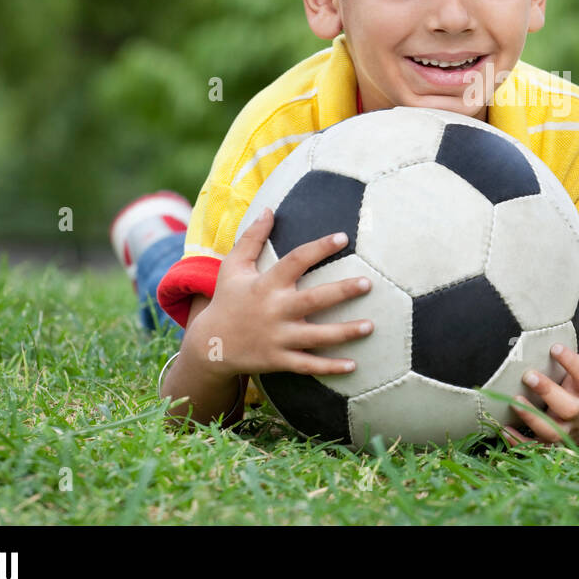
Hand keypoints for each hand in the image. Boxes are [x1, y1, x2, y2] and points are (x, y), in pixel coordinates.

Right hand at [187, 208, 374, 377]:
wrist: (209, 345)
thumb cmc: (228, 300)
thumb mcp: (233, 267)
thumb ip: (251, 238)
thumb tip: (269, 210)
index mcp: (266, 285)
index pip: (296, 260)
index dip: (319, 248)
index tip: (343, 237)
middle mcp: (274, 310)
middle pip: (313, 300)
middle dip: (341, 291)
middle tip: (368, 283)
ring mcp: (277, 337)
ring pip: (316, 337)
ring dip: (344, 332)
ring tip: (370, 326)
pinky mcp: (278, 360)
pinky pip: (307, 366)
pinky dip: (330, 368)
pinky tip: (353, 365)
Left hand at [502, 315, 578, 447]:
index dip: (572, 363)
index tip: (555, 347)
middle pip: (569, 407)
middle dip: (548, 392)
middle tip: (528, 374)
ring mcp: (567, 428)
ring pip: (552, 430)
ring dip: (532, 418)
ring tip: (514, 401)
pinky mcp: (553, 440)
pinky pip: (536, 446)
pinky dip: (519, 442)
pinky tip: (503, 429)